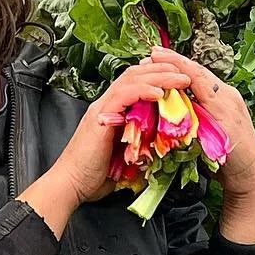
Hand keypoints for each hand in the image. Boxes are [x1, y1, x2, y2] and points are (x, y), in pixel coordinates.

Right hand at [22, 57, 194, 235]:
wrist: (70, 185)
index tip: (177, 78)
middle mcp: (106, 105)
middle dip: (162, 69)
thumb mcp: (126, 159)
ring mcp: (102, 108)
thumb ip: (141, 148)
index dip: (156, 76)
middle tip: (184, 71)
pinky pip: (124, 95)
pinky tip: (160, 92)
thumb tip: (161, 151)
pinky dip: (144, 90)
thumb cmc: (93, 177)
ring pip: (132, 79)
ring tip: (180, 78)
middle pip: (136, 74)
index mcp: (112, 112)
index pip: (135, 83)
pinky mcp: (101, 117)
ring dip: (159, 76)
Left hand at [146, 46, 254, 243]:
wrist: (250, 177)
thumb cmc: (227, 159)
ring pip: (200, 80)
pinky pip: (203, 100)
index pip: (196, 75)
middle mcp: (227, 96)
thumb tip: (170, 113)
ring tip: (156, 61)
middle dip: (173, 61)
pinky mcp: (227, 120)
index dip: (177, 63)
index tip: (156, 55)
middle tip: (151, 53)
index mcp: (222, 98)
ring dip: (177, 70)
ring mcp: (229, 106)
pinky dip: (185, 91)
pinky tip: (169, 86)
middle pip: (197, 72)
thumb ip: (194, 119)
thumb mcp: (208, 133)